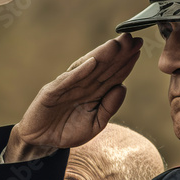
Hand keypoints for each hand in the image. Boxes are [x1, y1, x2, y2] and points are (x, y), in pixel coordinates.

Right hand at [6, 33, 141, 161]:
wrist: (41, 142)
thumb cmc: (67, 131)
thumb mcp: (94, 124)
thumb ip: (108, 108)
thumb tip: (122, 87)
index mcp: (93, 92)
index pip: (112, 74)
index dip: (125, 62)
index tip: (139, 49)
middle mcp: (81, 85)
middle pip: (102, 67)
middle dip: (117, 53)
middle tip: (132, 38)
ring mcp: (66, 86)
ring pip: (87, 69)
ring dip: (101, 56)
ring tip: (116, 44)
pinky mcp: (51, 92)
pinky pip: (67, 80)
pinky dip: (79, 71)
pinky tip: (92, 61)